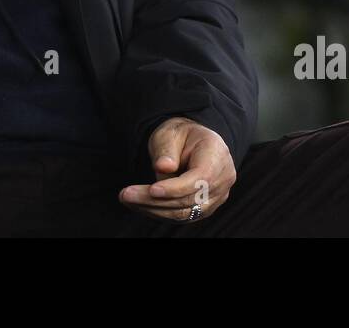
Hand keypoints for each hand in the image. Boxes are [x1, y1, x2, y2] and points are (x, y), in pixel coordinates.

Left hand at [118, 116, 235, 222]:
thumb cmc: (180, 135)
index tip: (152, 189)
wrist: (193, 143)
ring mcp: (217, 196)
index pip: (200, 178)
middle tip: (125, 194)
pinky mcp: (205, 208)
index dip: (176, 187)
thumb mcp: (170, 133)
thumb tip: (163, 167)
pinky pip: (182, 215)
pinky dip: (159, 211)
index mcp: (217, 154)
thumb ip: (167, 149)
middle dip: (156, 200)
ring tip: (127, 199)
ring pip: (185, 212)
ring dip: (154, 209)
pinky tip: (139, 204)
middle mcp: (223, 178)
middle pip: (190, 198)